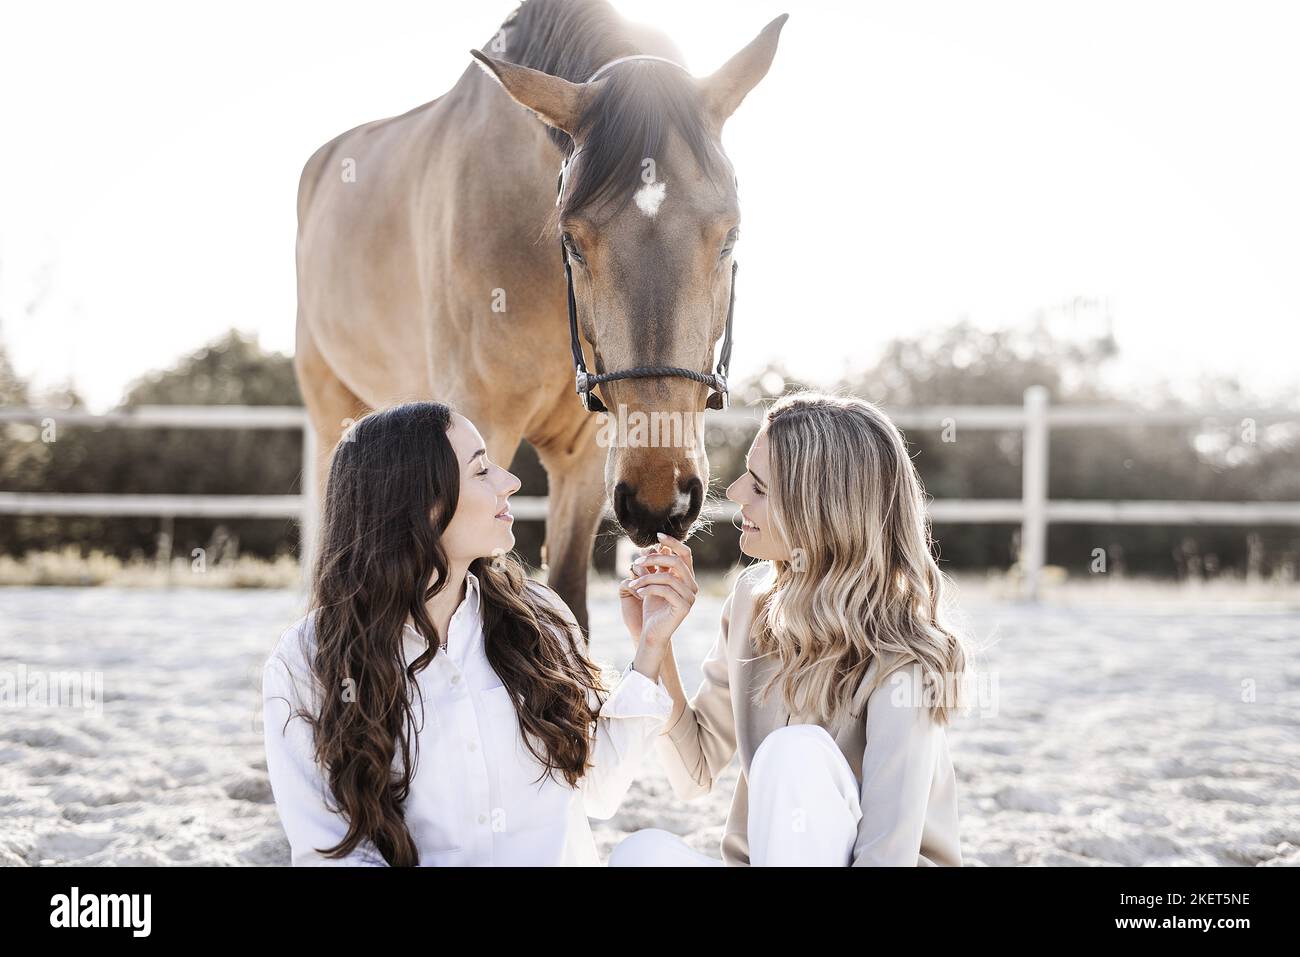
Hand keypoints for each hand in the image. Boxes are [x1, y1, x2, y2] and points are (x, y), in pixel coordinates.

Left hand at [618, 533, 697, 647]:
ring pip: (667, 576)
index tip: (657, 535)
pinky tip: (637, 592)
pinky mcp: (684, 607)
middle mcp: (692, 586)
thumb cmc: (651, 608)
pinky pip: (664, 590)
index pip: (685, 554)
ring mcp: (690, 597)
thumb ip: (653, 567)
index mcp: (687, 578)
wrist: (652, 632)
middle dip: (654, 559)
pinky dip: (648, 588)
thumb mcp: (651, 583)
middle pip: (676, 561)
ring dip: (646, 577)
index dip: (673, 543)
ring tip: (633, 583)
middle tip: (636, 562)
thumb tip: (648, 548)